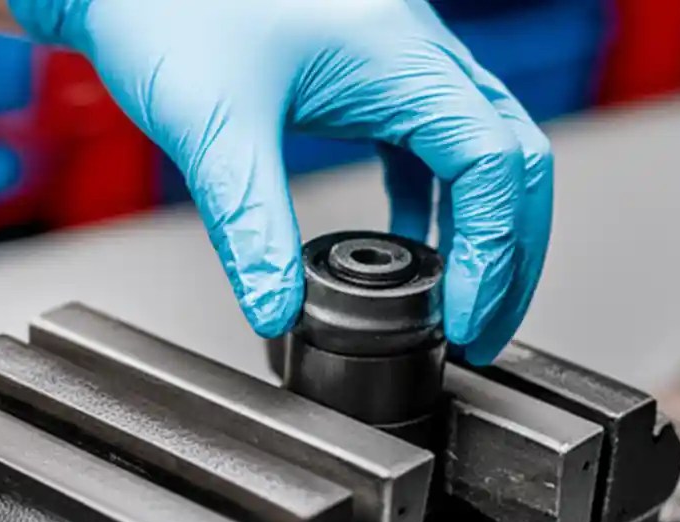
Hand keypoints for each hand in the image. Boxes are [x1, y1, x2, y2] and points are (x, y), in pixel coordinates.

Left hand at [8, 0, 552, 363]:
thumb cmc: (166, 6)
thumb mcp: (213, 128)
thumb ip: (252, 227)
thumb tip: (278, 310)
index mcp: (398, 56)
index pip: (493, 163)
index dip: (493, 252)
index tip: (464, 318)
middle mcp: (414, 51)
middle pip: (513, 157)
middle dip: (511, 253)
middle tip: (482, 330)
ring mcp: (397, 61)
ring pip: (484, 150)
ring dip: (483, 231)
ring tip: (461, 304)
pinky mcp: (369, 75)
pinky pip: (432, 144)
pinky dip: (435, 205)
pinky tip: (408, 249)